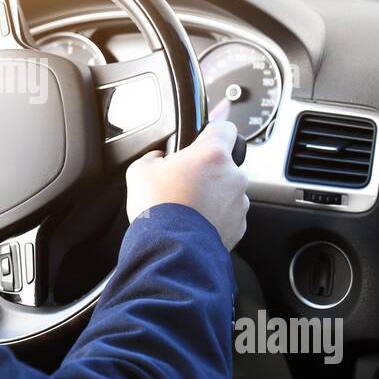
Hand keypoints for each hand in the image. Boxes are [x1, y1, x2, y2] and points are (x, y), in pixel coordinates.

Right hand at [124, 118, 249, 249]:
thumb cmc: (158, 209)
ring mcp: (239, 203)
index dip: (213, 130)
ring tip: (187, 208)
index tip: (205, 136)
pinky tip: (194, 223)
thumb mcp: (140, 171)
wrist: (170, 250)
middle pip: (224, 163)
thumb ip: (153, 157)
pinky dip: (215, 217)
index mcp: (212, 154)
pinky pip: (228, 214)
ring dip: (212, 195)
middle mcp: (233, 176)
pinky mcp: (239, 226)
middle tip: (184, 182)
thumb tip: (158, 158)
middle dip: (207, 170)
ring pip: (227, 190)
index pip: (225, 128)